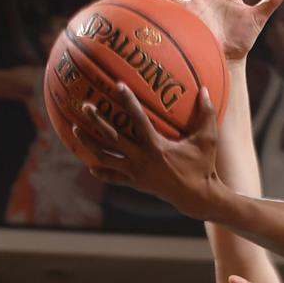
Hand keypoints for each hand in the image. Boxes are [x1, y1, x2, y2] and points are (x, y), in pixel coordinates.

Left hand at [73, 83, 220, 212]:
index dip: (128, 101)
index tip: (118, 85)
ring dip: (89, 144)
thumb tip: (206, 89)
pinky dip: (102, 171)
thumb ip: (206, 114)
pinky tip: (91, 165)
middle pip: (112, 138)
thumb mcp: (208, 140)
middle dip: (97, 121)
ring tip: (75, 130)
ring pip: (105, 157)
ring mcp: (135, 173)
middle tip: (85, 106)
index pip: (138, 119)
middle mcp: (141, 159)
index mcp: (156, 147)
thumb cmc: (203, 166)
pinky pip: (113, 177)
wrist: (196, 198)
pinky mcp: (135, 183)